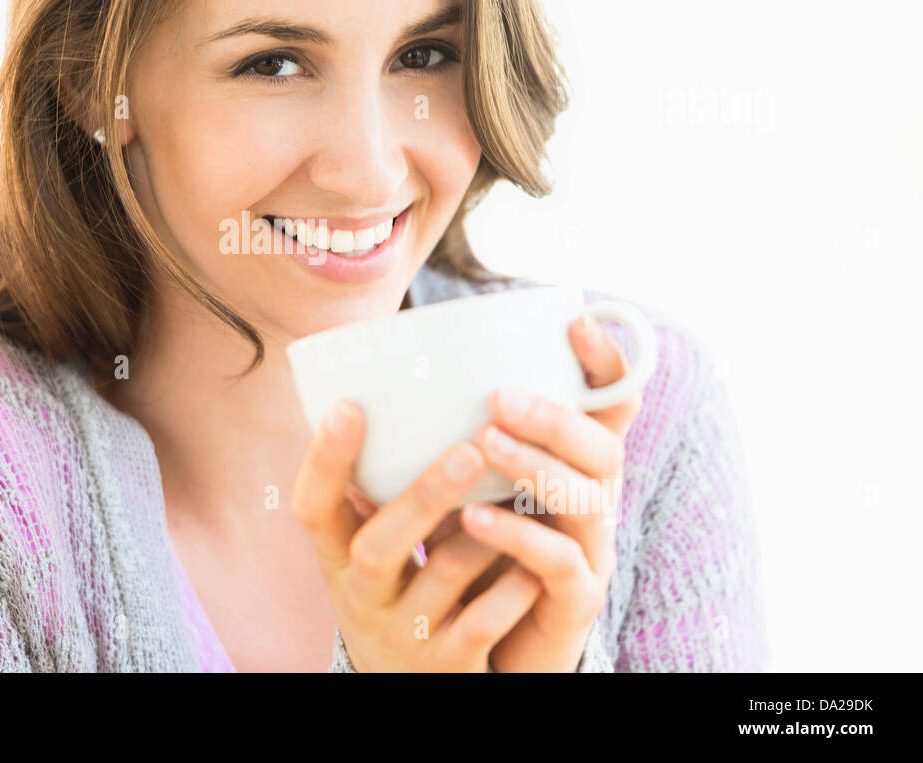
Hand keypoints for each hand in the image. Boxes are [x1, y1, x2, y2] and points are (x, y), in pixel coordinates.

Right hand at [291, 401, 543, 671]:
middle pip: (377, 547)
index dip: (324, 461)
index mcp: (337, 558)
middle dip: (423, 497)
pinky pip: (485, 621)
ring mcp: (405, 634)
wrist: (409, 687)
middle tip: (469, 449)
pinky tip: (535, 560)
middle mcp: (361, 597)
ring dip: (485, 534)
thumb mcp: (370, 552)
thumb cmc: (397, 593)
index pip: (312, 509)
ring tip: (520, 493)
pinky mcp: (450, 664)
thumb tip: (389, 398)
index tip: (348, 406)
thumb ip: (376, 498)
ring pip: (443, 577)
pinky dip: (511, 587)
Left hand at [460, 313, 643, 671]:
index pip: (610, 406)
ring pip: (589, 499)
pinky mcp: (575, 600)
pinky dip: (519, 537)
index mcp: (571, 465)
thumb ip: (438, 446)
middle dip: (555, 415)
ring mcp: (590, 551)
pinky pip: (561, 563)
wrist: (491, 648)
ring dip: (537, 465)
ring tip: (485, 442)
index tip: (574, 323)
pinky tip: (477, 518)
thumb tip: (361, 397)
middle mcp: (591, 502)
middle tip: (498, 397)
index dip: (605, 364)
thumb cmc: (474, 556)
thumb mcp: (462, 490)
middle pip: (604, 448)